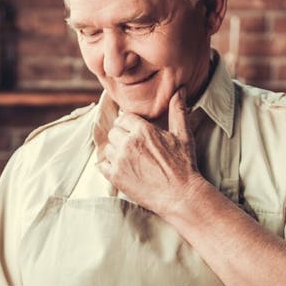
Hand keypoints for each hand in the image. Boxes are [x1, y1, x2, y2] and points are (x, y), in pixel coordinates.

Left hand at [99, 87, 202, 216]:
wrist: (181, 196)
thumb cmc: (184, 165)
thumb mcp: (184, 134)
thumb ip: (178, 110)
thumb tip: (180, 89)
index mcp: (143, 130)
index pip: (124, 117)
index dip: (129, 124)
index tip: (135, 131)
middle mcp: (128, 143)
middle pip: (114, 131)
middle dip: (122, 136)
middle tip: (134, 146)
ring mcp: (120, 161)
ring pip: (107, 147)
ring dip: (115, 151)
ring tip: (129, 158)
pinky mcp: (116, 177)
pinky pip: (101, 165)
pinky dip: (107, 165)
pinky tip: (120, 168)